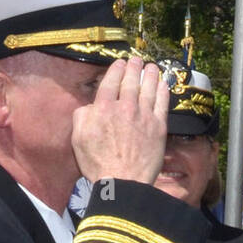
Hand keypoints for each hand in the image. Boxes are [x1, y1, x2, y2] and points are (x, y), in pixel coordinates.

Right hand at [72, 56, 168, 185]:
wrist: (123, 181)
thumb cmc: (98, 164)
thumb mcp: (78, 138)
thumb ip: (82, 116)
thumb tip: (91, 106)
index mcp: (103, 108)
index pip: (111, 81)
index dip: (116, 69)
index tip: (120, 63)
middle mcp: (125, 107)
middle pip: (131, 81)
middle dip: (134, 68)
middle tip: (137, 60)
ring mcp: (143, 116)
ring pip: (148, 89)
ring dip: (150, 75)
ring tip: (152, 67)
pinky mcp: (158, 127)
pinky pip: (162, 104)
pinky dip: (163, 91)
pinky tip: (163, 84)